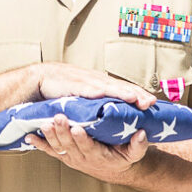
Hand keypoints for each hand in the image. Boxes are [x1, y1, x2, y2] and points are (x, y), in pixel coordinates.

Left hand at [29, 112, 149, 178]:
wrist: (111, 169)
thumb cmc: (122, 157)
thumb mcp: (134, 153)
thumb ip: (138, 145)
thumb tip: (142, 134)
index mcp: (99, 155)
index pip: (89, 147)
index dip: (82, 139)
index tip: (78, 128)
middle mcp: (82, 157)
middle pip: (70, 145)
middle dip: (62, 132)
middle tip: (57, 118)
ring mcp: (70, 157)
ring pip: (58, 146)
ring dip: (49, 135)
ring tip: (43, 123)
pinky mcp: (63, 155)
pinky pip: (49, 150)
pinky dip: (39, 144)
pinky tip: (28, 136)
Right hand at [35, 62, 153, 109]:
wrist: (38, 79)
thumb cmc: (60, 89)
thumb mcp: (81, 97)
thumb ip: (95, 103)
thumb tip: (107, 112)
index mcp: (99, 84)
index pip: (122, 90)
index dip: (137, 95)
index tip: (153, 103)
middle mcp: (95, 80)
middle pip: (120, 87)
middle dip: (136, 94)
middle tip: (151, 102)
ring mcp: (85, 81)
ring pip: (108, 87)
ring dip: (122, 93)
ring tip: (136, 99)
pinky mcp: (72, 84)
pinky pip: (88, 89)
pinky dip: (98, 92)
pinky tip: (105, 95)